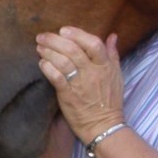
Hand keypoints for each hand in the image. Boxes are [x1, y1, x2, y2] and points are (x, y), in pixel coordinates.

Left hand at [36, 27, 123, 143]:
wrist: (104, 126)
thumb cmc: (110, 101)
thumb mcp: (117, 75)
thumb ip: (113, 54)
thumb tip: (111, 35)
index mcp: (105, 66)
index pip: (93, 43)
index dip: (77, 34)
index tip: (64, 30)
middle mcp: (92, 73)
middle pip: (73, 49)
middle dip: (55, 40)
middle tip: (43, 36)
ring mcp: (80, 84)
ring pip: (63, 61)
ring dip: (48, 52)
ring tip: (40, 47)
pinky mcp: (68, 96)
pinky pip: (56, 77)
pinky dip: (47, 68)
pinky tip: (42, 63)